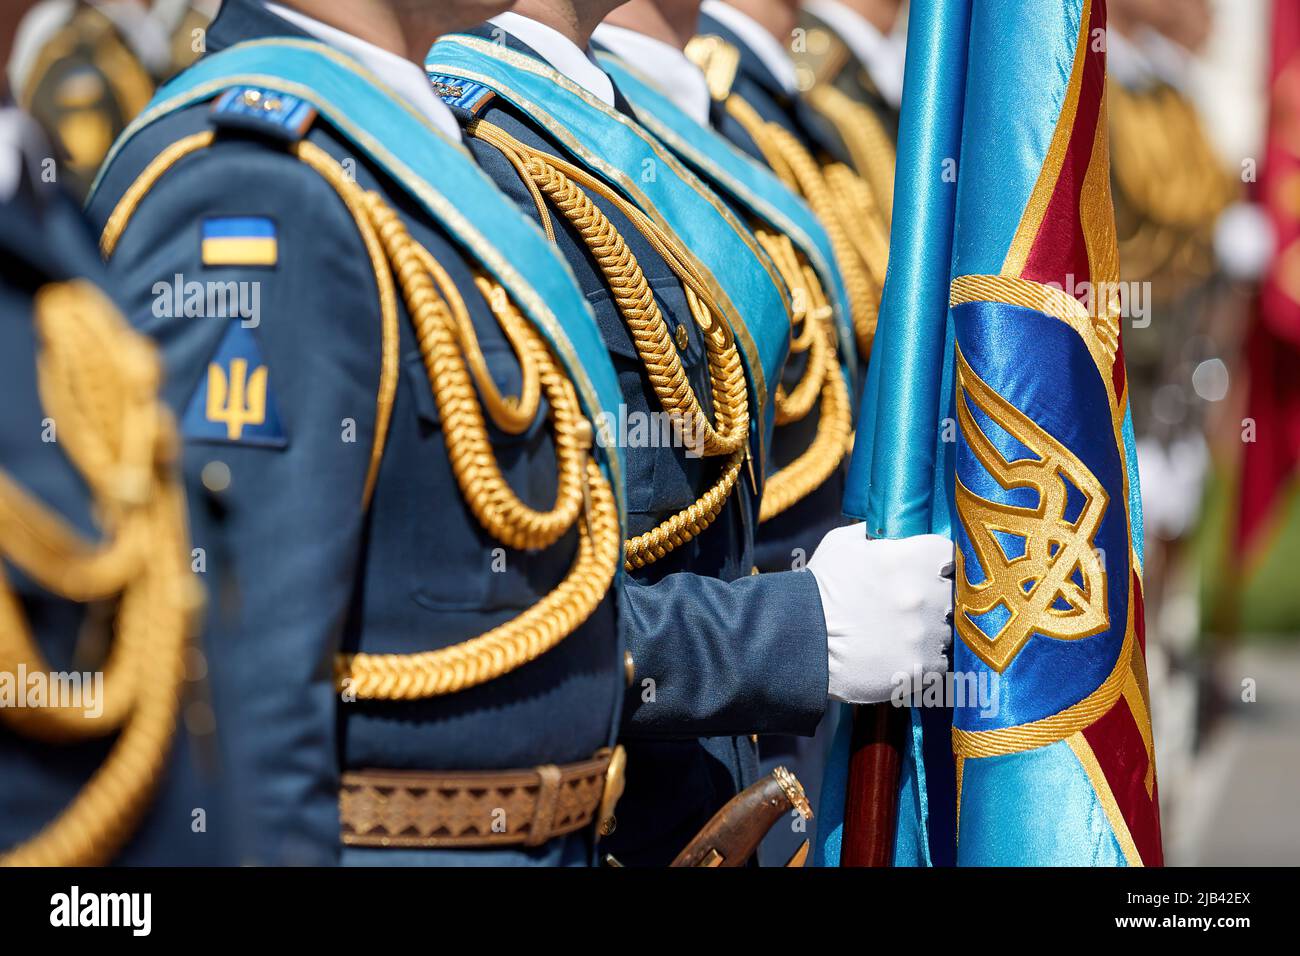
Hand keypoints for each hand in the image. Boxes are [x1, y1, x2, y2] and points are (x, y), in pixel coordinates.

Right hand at [807, 526, 953, 703]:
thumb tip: (891, 528)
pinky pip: (941, 662)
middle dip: (939, 598)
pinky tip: (906, 656)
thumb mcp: (841, 544)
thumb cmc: (818, 589)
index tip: (931, 572)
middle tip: (918, 606)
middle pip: (956, 593)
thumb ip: (874, 534)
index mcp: (909, 558)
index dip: (940, 563)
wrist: (799, 641)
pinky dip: (927, 660)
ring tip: (908, 634)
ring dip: (935, 631)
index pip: (950, 553)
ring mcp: (925, 634)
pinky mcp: (921, 668)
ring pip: (951, 630)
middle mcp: (923, 594)